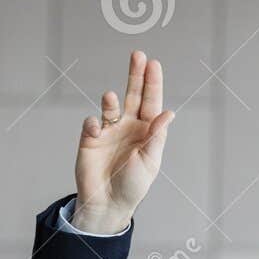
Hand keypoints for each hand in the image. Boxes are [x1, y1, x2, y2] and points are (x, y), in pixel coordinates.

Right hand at [73, 50, 175, 233]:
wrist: (107, 203)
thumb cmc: (133, 185)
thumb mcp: (149, 162)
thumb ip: (156, 137)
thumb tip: (168, 113)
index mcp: (147, 131)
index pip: (151, 102)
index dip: (152, 83)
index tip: (153, 63)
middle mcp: (129, 126)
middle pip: (133, 95)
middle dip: (135, 76)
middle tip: (138, 55)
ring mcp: (109, 131)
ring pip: (110, 107)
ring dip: (110, 101)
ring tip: (110, 97)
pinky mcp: (90, 139)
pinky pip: (91, 124)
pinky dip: (93, 124)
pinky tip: (96, 130)